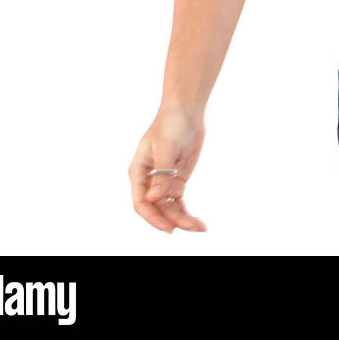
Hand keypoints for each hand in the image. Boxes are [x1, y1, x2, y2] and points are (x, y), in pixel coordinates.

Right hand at [129, 107, 207, 232]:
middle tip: (191, 227)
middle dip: (173, 219)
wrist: (187, 111)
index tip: (170, 227)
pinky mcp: (178, 179)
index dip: (154, 217)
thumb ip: (162, 174)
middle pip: (157, 207)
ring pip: (169, 207)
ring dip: (182, 218)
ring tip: (199, 228)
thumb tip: (155, 197)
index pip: (142, 202)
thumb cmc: (171, 124)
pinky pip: (179, 200)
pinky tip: (196, 221)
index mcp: (139, 172)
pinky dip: (186, 211)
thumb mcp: (166, 147)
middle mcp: (149, 180)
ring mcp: (164, 181)